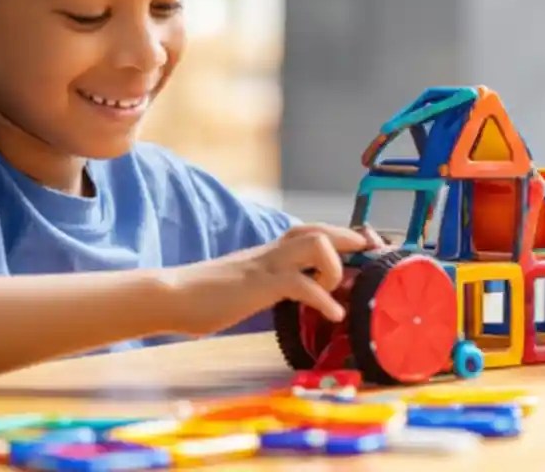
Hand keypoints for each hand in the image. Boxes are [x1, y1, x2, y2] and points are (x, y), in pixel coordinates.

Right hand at [167, 224, 382, 335]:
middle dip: (351, 239)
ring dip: (336, 267)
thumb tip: (290, 293)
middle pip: (319, 229)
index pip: (310, 232)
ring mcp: (265, 265)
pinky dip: (323, 299)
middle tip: (372, 253)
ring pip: (315, 244)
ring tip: (336, 293)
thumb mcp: (245, 286)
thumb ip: (268, 284)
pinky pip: (300, 284)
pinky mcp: (259, 284)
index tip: (363, 249)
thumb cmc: (204, 296)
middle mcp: (271, 252)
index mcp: (269, 252)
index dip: (341, 237)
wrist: (172, 295)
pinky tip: (332, 315)